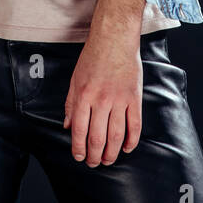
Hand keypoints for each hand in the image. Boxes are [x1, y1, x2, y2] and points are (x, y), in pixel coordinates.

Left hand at [63, 29, 142, 166]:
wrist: (114, 39)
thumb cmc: (93, 58)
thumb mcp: (74, 80)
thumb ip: (71, 105)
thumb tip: (68, 126)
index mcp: (84, 96)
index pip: (79, 131)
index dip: (79, 148)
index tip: (79, 157)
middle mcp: (101, 101)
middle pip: (98, 137)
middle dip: (94, 155)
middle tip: (94, 163)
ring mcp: (120, 100)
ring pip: (117, 135)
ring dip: (112, 152)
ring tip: (108, 160)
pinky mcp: (134, 98)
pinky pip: (135, 124)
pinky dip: (132, 140)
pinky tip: (128, 148)